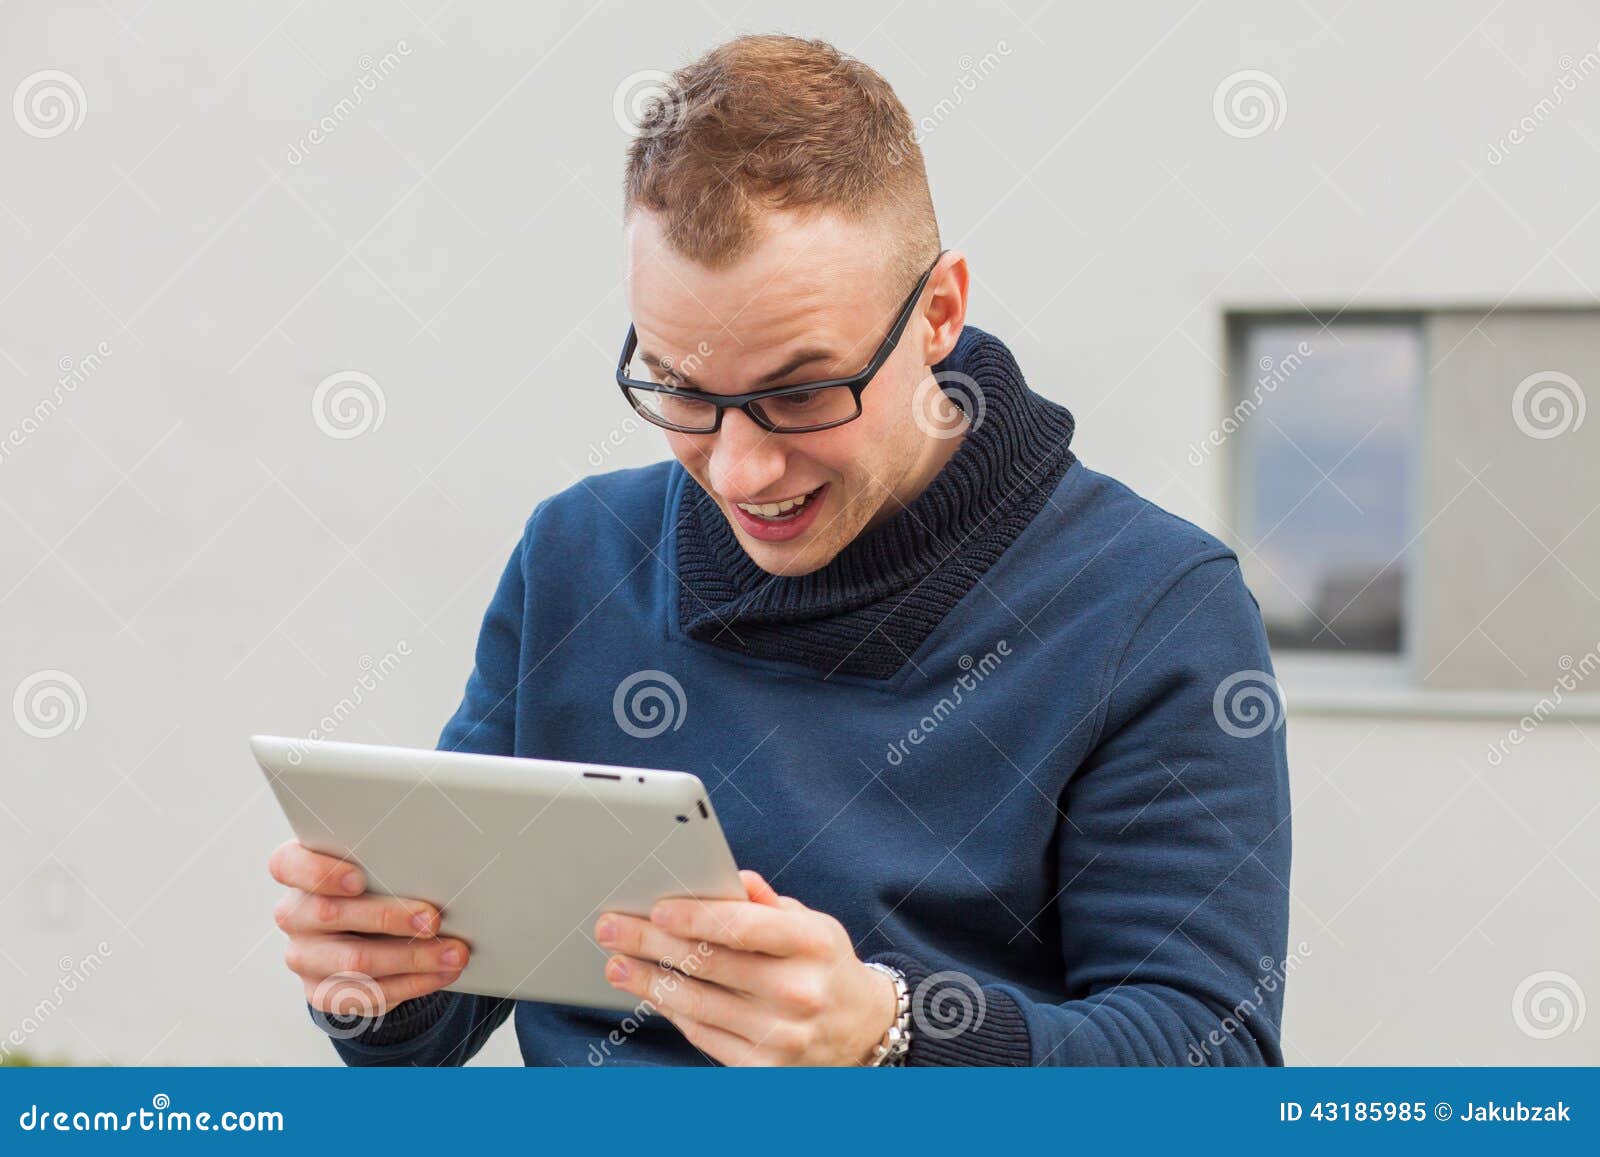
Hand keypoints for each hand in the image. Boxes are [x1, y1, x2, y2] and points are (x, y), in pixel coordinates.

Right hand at [267, 839, 468, 1020]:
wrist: (364, 934)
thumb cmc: (377, 885)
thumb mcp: (377, 866)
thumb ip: (388, 863)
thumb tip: (439, 870)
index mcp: (297, 871)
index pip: (287, 865)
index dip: (320, 872)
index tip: (359, 880)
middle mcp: (293, 914)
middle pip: (330, 915)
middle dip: (389, 917)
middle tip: (433, 920)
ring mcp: (303, 957)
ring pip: (354, 961)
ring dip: (412, 958)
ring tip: (454, 953)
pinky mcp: (321, 992)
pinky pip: (366, 994)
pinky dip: (412, 984)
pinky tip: (442, 973)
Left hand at [595, 870, 896, 1065]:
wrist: (860, 1029)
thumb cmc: (824, 965)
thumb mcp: (812, 923)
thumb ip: (767, 902)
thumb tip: (729, 877)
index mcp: (812, 944)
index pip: (744, 927)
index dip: (695, 916)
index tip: (655, 908)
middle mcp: (798, 991)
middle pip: (710, 964)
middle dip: (652, 943)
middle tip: (612, 928)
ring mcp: (781, 1035)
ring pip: (697, 1004)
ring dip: (648, 981)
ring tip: (616, 963)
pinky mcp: (763, 1067)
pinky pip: (703, 1035)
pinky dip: (671, 1011)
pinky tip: (650, 992)